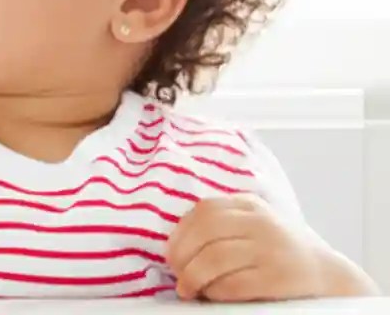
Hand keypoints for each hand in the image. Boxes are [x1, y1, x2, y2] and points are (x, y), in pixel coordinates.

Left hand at [166, 193, 326, 300]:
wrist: (329, 274)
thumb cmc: (281, 250)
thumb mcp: (255, 224)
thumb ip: (222, 224)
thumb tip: (176, 245)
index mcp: (250, 205)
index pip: (203, 211)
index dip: (180, 234)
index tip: (172, 253)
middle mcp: (261, 222)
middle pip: (203, 233)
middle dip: (181, 256)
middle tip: (177, 273)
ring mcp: (270, 249)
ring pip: (213, 258)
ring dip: (192, 277)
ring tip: (188, 288)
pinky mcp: (277, 277)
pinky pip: (233, 284)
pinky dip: (214, 291)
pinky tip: (212, 295)